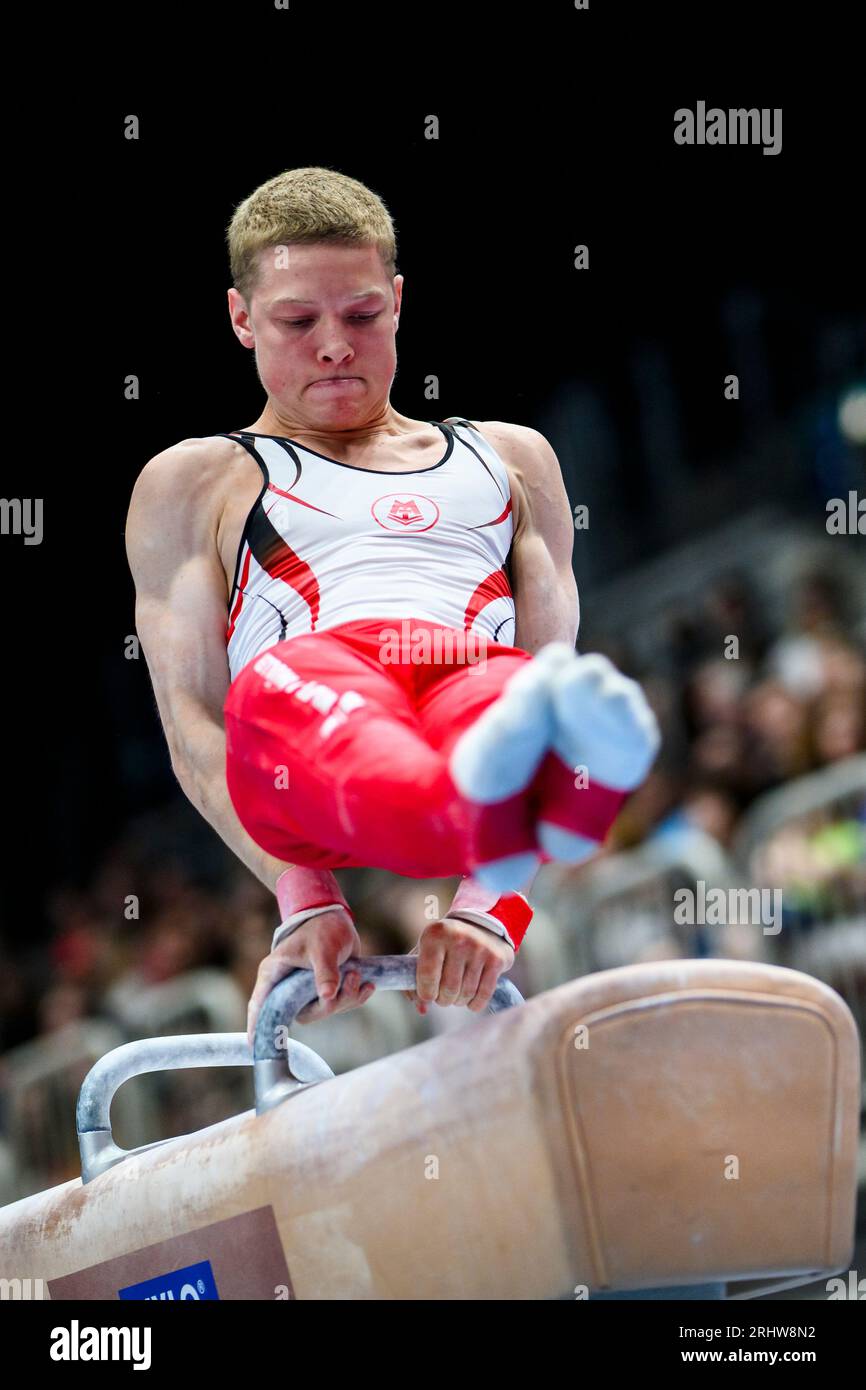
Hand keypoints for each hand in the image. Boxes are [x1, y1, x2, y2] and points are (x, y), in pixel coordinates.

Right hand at [246, 908, 374, 1047]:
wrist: (338, 919)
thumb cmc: (322, 929)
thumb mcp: (322, 948)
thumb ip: (325, 971)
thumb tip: (327, 996)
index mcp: (275, 973)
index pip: (260, 1004)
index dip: (256, 1026)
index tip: (252, 1046)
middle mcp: (287, 986)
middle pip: (304, 1014)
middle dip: (331, 1005)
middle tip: (350, 979)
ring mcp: (306, 991)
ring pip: (325, 1010)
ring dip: (347, 997)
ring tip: (357, 973)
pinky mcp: (324, 990)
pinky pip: (339, 1004)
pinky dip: (355, 997)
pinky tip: (368, 985)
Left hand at [401, 917, 514, 1015]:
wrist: (480, 925)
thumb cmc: (445, 944)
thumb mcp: (425, 952)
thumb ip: (415, 980)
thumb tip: (421, 1009)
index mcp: (435, 934)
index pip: (427, 976)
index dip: (425, 993)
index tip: (428, 995)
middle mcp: (458, 938)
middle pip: (448, 989)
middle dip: (443, 999)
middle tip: (443, 996)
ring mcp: (479, 948)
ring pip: (466, 993)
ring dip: (458, 1001)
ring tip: (456, 995)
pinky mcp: (496, 959)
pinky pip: (484, 994)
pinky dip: (475, 1004)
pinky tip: (470, 1001)